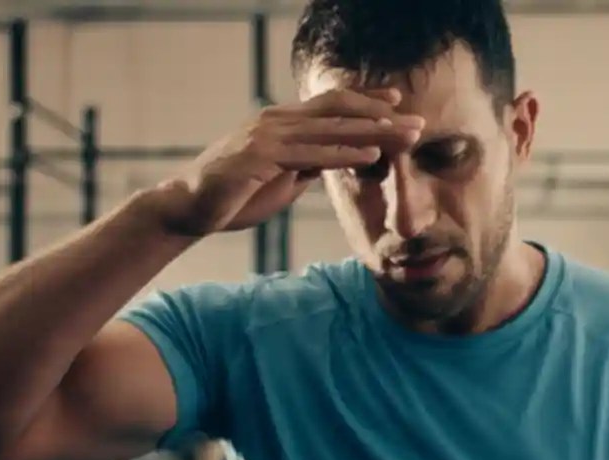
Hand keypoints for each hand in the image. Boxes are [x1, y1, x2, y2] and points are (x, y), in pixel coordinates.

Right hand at [150, 88, 423, 236]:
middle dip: (382, 116)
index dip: (367, 103)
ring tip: (405, 137)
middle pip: (339, 111)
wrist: (190, 207)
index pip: (332, 105)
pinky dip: (343, 152)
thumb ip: (308, 164)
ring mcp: (268, 136)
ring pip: (330, 129)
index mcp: (283, 122)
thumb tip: (336, 160)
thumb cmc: (235, 195)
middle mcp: (277, 120)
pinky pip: (310, 154)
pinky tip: (370, 154)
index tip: (400, 105)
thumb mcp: (282, 178)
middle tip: (418, 123)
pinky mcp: (260, 157)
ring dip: (373, 132)